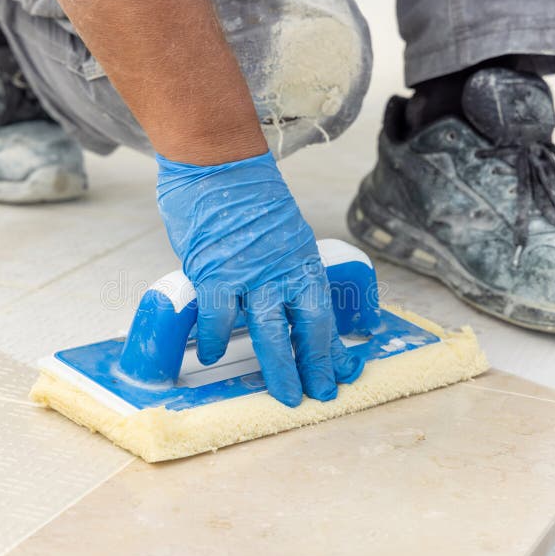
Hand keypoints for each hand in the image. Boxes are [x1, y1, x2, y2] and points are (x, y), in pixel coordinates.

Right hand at [157, 151, 362, 406]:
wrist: (218, 161)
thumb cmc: (246, 194)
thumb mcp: (279, 232)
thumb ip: (279, 265)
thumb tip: (275, 294)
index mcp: (302, 260)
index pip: (324, 314)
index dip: (332, 349)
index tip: (342, 371)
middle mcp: (284, 271)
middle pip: (307, 330)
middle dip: (315, 369)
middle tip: (320, 395)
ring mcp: (252, 274)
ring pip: (272, 334)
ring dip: (279, 369)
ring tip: (282, 395)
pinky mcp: (217, 272)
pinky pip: (219, 317)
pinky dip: (216, 339)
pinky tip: (212, 355)